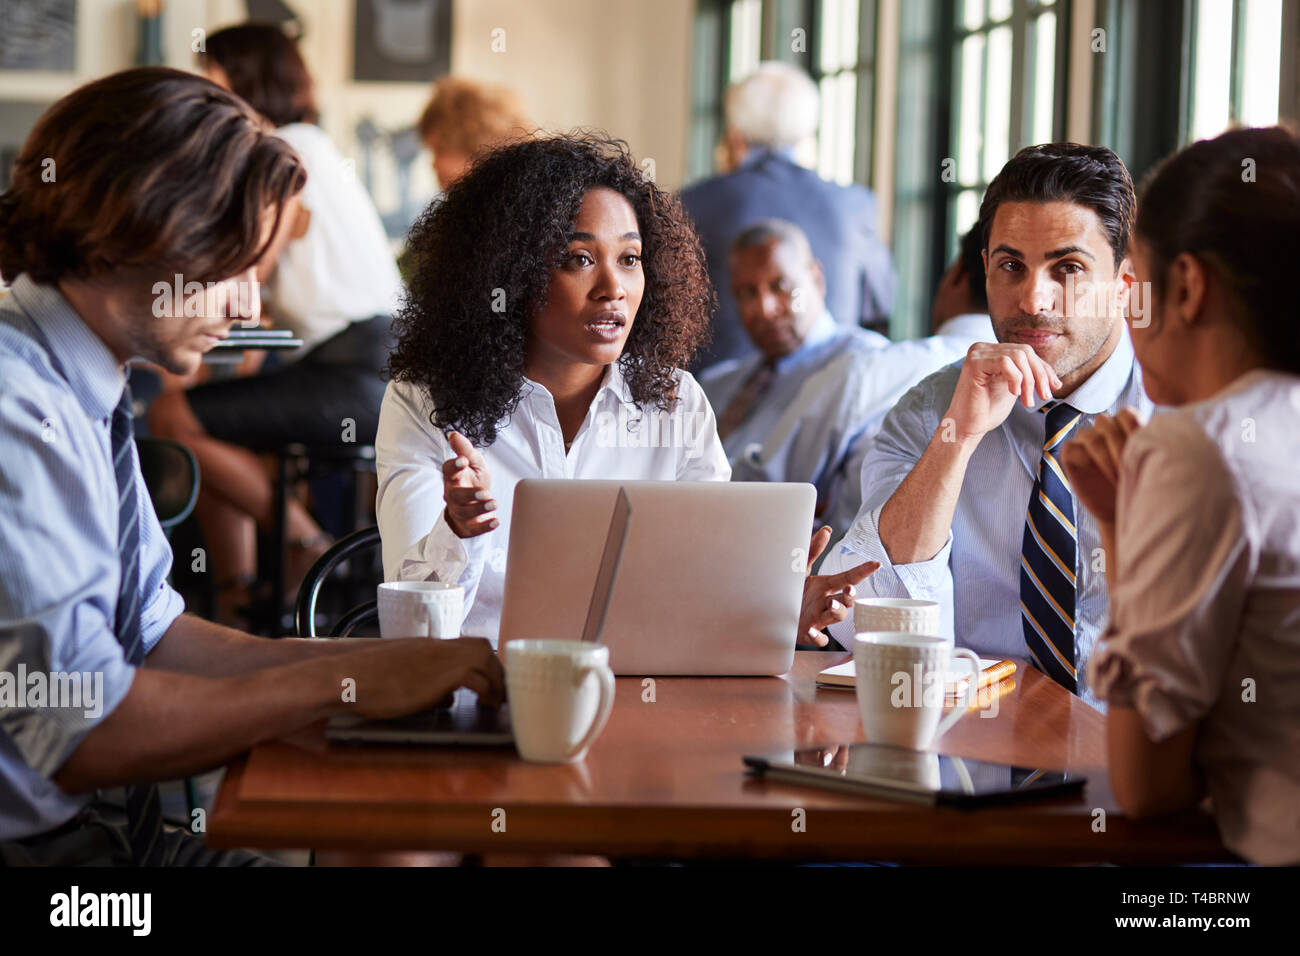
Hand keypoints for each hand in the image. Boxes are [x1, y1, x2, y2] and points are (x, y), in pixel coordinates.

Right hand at [343, 637, 504, 719]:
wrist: (348, 678)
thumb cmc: (368, 682)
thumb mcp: (405, 680)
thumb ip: (430, 685)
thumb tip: (449, 697)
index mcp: (429, 646)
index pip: (468, 645)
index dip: (485, 663)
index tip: (492, 681)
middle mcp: (438, 648)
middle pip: (482, 646)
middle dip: (496, 669)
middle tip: (500, 692)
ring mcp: (439, 658)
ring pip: (484, 656)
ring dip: (496, 679)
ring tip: (496, 700)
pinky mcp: (439, 675)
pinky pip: (476, 676)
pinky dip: (485, 689)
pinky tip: (484, 704)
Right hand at [442, 431, 497, 537]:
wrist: (478, 503)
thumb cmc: (474, 480)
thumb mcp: (475, 463)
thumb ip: (465, 450)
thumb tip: (453, 434)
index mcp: (453, 477)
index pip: (448, 471)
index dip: (454, 466)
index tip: (464, 461)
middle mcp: (452, 495)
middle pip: (454, 495)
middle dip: (469, 494)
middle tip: (485, 492)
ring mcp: (458, 511)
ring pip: (464, 513)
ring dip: (479, 509)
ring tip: (494, 503)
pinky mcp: (467, 526)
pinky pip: (473, 528)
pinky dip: (484, 527)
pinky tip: (495, 522)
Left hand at [798, 526, 879, 646]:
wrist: (773, 615)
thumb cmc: (793, 592)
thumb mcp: (801, 570)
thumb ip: (812, 551)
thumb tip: (827, 530)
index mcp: (825, 586)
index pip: (848, 577)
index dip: (862, 571)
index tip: (876, 564)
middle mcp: (825, 603)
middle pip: (846, 600)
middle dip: (850, 596)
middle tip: (849, 590)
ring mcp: (818, 619)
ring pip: (836, 618)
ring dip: (838, 612)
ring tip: (832, 605)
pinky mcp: (808, 634)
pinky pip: (818, 639)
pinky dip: (818, 637)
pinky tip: (812, 631)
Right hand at [944, 343, 1061, 441]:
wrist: (968, 427)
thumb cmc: (987, 410)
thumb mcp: (1015, 389)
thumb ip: (1028, 376)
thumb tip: (1055, 379)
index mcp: (993, 351)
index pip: (1026, 352)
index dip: (1044, 369)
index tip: (1053, 388)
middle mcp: (983, 348)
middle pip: (1025, 351)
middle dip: (1040, 375)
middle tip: (1044, 396)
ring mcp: (978, 353)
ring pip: (1018, 356)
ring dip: (1029, 380)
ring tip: (1027, 401)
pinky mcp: (974, 363)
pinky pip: (1005, 362)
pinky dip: (1015, 378)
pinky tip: (1014, 393)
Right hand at [1060, 407, 1142, 526]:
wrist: (1127, 508)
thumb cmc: (1142, 484)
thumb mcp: (1150, 461)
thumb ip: (1146, 440)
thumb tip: (1149, 430)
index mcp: (1125, 425)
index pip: (1125, 414)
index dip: (1132, 431)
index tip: (1141, 453)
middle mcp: (1103, 429)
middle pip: (1105, 423)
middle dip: (1118, 447)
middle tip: (1129, 471)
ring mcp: (1085, 441)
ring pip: (1090, 436)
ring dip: (1104, 458)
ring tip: (1117, 478)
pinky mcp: (1070, 454)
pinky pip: (1071, 449)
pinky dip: (1083, 460)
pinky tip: (1096, 476)